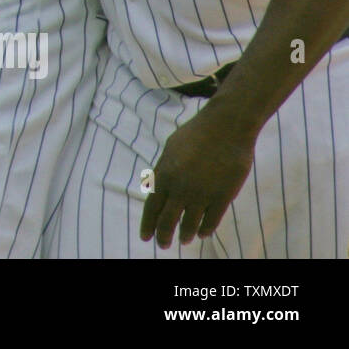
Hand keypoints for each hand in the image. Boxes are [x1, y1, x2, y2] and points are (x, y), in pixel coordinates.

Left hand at [139, 106, 256, 248]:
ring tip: (184, 239)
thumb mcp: (171, 149)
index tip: (146, 237)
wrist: (226, 127)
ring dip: (186, 234)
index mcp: (164, 175)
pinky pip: (212, 220)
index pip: (152, 207)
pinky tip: (203, 233)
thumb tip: (158, 186)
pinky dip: (206, 229)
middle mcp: (180, 188)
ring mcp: (202, 194)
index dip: (148, 225)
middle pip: (168, 221)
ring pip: (190, 225)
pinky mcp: (222, 197)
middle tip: (163, 245)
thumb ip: (164, 170)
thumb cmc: (196, 133)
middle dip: (163, 236)